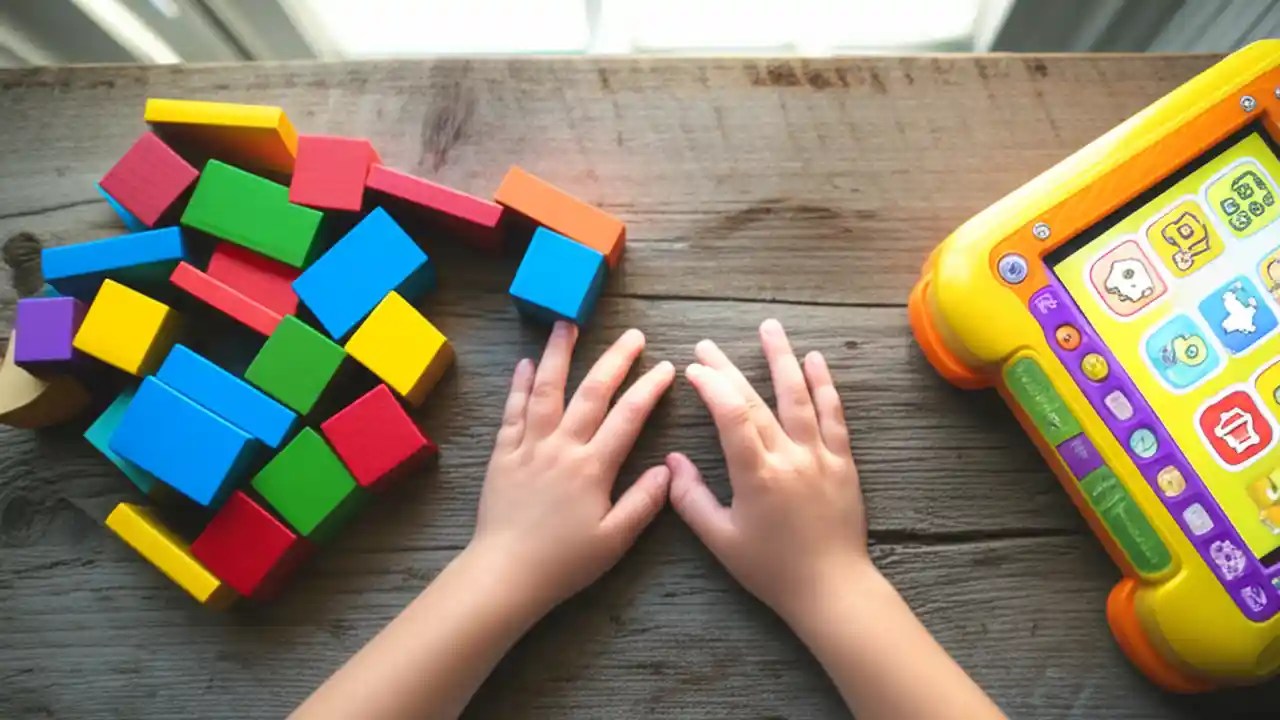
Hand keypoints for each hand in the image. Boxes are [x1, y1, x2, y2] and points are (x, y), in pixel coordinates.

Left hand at [469, 321, 675, 615]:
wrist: (505, 574)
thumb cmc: (563, 562)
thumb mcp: (614, 540)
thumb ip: (643, 502)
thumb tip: (668, 469)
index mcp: (593, 468)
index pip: (628, 417)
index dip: (649, 389)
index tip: (665, 367)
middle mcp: (561, 448)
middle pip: (591, 393)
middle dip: (615, 360)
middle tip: (633, 335)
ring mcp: (528, 447)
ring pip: (546, 390)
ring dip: (559, 355)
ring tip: (568, 324)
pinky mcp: (502, 454)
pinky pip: (512, 411)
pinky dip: (519, 385)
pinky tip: (526, 364)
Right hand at [667, 319, 869, 621]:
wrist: (832, 588)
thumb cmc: (772, 569)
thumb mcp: (721, 540)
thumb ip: (691, 500)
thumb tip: (671, 462)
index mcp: (758, 475)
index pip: (732, 416)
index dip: (711, 386)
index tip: (693, 368)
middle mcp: (791, 457)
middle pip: (757, 400)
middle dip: (729, 368)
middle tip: (707, 343)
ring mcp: (821, 455)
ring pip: (800, 396)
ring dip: (782, 358)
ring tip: (769, 328)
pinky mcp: (843, 462)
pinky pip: (834, 414)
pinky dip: (823, 384)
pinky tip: (814, 360)